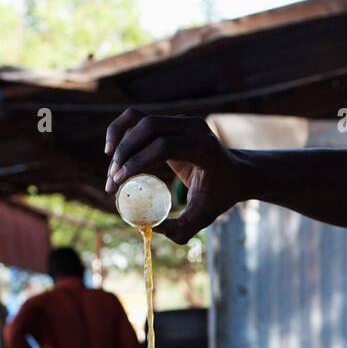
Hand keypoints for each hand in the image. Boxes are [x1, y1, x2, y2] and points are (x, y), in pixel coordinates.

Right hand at [104, 109, 244, 244]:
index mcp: (204, 148)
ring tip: (112, 168)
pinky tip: (112, 150)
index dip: (138, 162)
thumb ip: (182, 229)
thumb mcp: (205, 215)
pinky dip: (121, 130)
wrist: (235, 173)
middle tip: (113, 181)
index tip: (120, 182)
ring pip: (139, 119)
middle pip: (148, 127)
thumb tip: (152, 229)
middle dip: (125, 153)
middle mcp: (193, 128)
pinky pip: (137, 118)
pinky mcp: (170, 120)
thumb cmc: (219, 195)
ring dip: (119, 141)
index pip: (164, 146)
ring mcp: (181, 120)